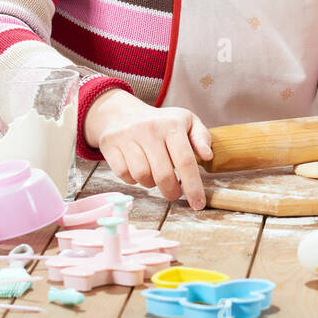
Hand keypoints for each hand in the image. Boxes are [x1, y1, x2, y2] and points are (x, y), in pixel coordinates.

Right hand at [84, 88, 212, 208]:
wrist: (122, 113)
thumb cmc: (161, 123)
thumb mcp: (187, 122)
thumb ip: (201, 138)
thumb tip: (207, 156)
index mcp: (171, 125)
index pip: (185, 160)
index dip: (193, 186)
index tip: (198, 204)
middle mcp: (149, 129)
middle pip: (163, 174)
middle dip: (171, 191)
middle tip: (175, 194)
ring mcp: (127, 136)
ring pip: (142, 176)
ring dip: (150, 184)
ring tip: (154, 176)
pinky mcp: (110, 145)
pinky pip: (123, 174)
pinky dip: (132, 180)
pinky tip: (137, 170)